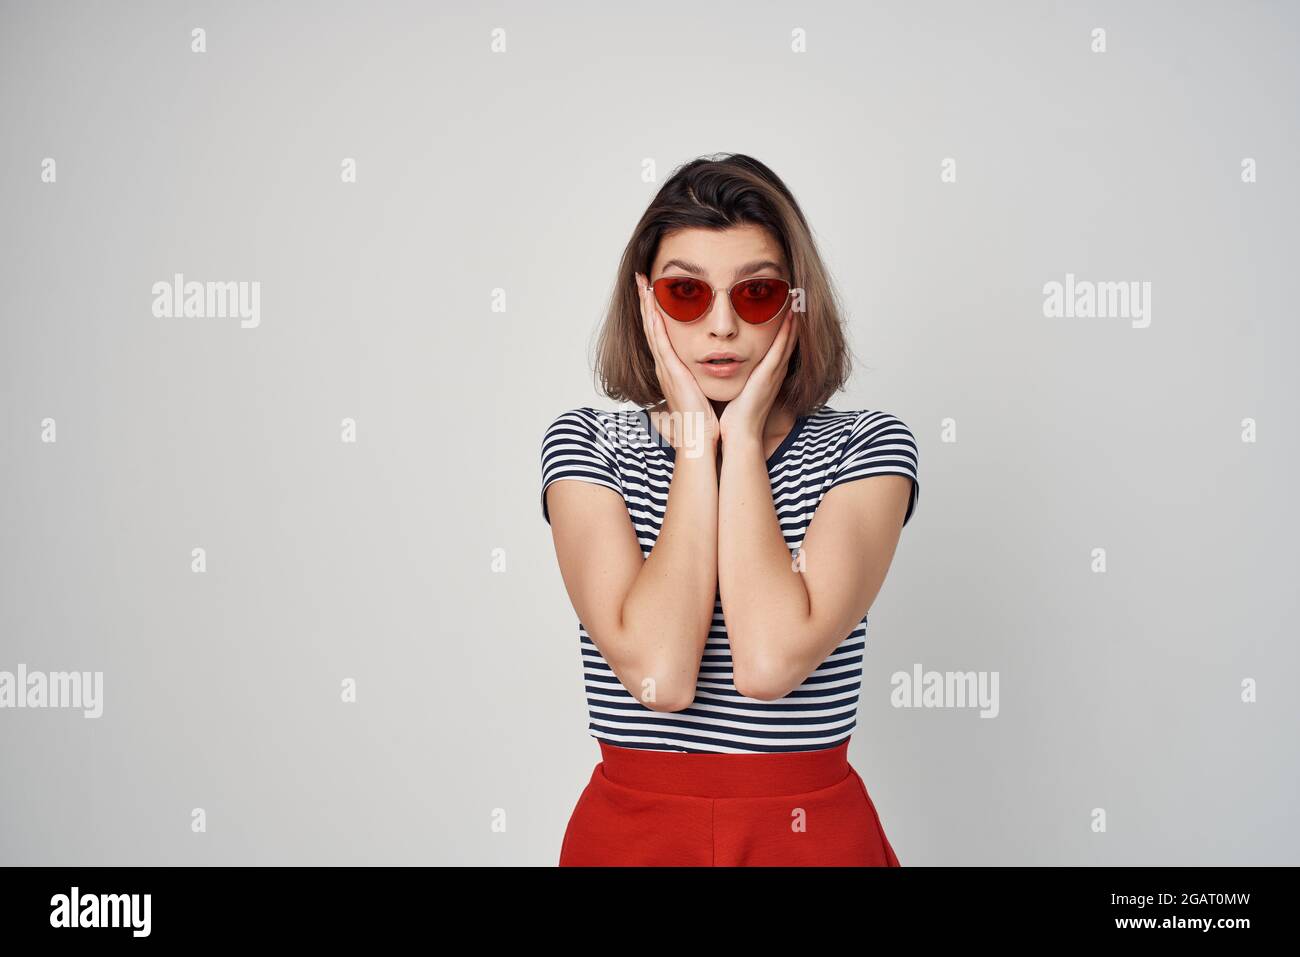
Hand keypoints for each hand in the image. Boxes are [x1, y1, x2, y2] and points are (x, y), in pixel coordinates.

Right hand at [636, 273, 719, 454]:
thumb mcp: (698, 392)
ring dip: (646, 306)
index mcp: (672, 370)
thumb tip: (702, 373)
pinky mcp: (671, 373)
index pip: (660, 334)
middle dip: (645, 302)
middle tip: (640, 278)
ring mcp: (665, 369)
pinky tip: (653, 308)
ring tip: (642, 284)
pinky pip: (661, 343)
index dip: (654, 312)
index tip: (651, 292)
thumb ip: (697, 380)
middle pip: (651, 327)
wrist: (699, 438)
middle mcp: (664, 367)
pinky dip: (655, 324)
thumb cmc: (701, 420)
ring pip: (652, 330)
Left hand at [718, 309, 797, 445]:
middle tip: (796, 295)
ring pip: (788, 339)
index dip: (784, 325)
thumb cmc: (734, 416)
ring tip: (796, 297)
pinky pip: (781, 348)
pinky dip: (787, 331)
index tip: (783, 305)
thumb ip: (735, 375)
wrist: (739, 434)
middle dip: (792, 317)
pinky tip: (790, 315)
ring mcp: (775, 372)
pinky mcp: (770, 375)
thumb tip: (722, 363)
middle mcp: (775, 371)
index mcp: (767, 374)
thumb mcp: (737, 389)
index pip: (778, 344)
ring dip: (793, 318)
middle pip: (788, 338)